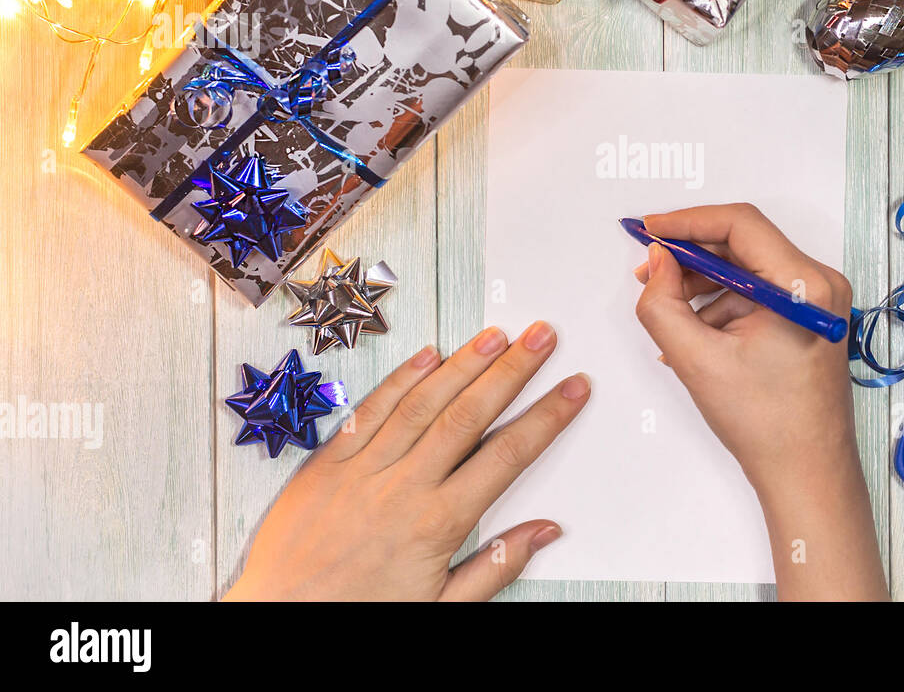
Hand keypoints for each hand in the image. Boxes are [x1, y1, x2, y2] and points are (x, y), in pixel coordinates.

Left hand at [224, 322, 589, 601]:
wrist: (276, 623)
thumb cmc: (358, 619)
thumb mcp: (440, 610)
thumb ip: (495, 567)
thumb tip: (542, 533)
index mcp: (436, 524)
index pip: (507, 457)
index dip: (546, 418)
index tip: (572, 391)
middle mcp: (401, 488)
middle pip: (470, 415)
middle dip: (512, 371)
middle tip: (540, 338)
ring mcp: (362, 470)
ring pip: (422, 402)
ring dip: (463, 364)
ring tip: (494, 336)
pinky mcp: (325, 464)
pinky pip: (368, 411)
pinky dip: (400, 379)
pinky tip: (426, 355)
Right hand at [633, 203, 886, 599]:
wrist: (807, 473)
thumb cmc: (768, 425)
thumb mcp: (697, 359)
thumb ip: (663, 303)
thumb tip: (656, 263)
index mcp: (804, 285)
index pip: (740, 225)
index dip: (687, 222)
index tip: (649, 229)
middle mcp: (820, 284)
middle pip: (744, 244)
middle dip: (690, 255)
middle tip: (648, 267)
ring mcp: (817, 302)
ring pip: (746, 269)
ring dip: (702, 284)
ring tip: (667, 312)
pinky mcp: (807, 318)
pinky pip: (756, 293)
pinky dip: (720, 306)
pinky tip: (692, 336)